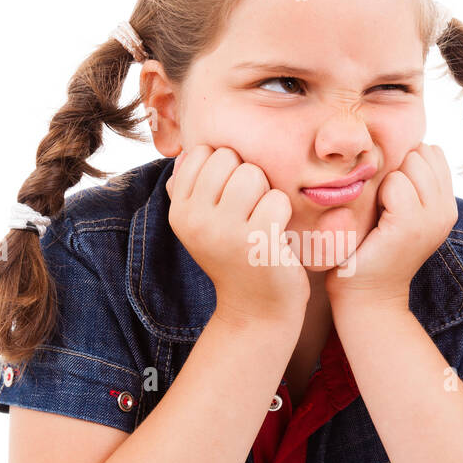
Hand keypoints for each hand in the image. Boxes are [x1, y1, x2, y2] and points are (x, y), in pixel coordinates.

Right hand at [165, 145, 310, 325]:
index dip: (225, 167)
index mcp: (179, 211)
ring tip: (261, 222)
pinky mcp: (256, 244)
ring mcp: (224, 233)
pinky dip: (283, 213)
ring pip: (252, 174)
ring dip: (265, 193)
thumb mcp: (203, 224)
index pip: (202, 152)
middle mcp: (195, 221)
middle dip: (246, 177)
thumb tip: (185, 151)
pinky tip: (275, 236)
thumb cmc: (236, 256)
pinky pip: (277, 199)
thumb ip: (192, 187)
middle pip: (228, 158)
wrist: (257, 310)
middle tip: (249, 211)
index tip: (230, 198)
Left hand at [326, 143, 457, 308]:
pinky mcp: (412, 225)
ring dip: (388, 181)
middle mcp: (447, 210)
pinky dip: (379, 194)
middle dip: (397, 169)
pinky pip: (395, 183)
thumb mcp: (401, 209)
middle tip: (384, 205)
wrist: (367, 295)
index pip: (433, 152)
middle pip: (423, 153)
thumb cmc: (372, 248)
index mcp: (446, 205)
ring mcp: (433, 218)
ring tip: (381, 212)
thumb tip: (413, 144)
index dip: (405, 165)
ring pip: (411, 164)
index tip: (392, 197)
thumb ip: (412, 180)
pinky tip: (377, 219)